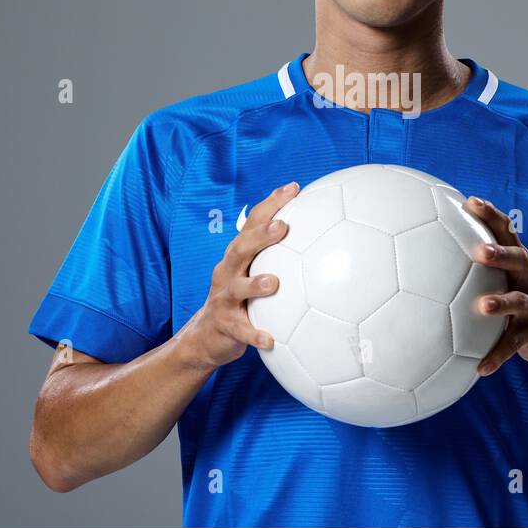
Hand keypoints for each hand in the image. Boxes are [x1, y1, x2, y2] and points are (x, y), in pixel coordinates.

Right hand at [179, 181, 298, 370]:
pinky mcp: (226, 326)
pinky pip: (241, 331)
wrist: (207, 335)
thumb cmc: (241, 297)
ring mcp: (224, 299)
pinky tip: (270, 339)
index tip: (293, 188)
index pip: (253, 223)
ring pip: (237, 288)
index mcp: (238, 255)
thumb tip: (319, 233)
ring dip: (254, 284)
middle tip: (283, 227)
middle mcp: (228, 271)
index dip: (271, 204)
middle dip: (260, 236)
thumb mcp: (253, 270)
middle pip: (241, 248)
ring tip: (273, 283)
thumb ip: (278, 253)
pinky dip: (254, 334)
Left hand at [462, 195, 527, 375]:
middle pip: (519, 259)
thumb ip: (476, 263)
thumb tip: (427, 247)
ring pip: (520, 301)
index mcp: (519, 261)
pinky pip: (514, 344)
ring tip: (483, 306)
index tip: (471, 202)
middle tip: (480, 252)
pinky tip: (480, 368)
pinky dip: (497, 355)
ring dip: (502, 303)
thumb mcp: (503, 278)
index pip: (507, 231)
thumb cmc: (516, 297)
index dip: (491, 215)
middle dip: (501, 254)